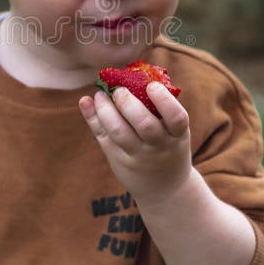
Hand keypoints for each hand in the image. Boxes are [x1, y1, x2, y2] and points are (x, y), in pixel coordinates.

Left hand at [79, 82, 191, 207]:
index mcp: (177, 135)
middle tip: (119, 90)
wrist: (165, 190)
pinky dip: (92, 118)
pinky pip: (103, 137)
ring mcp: (137, 155)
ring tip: (100, 94)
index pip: (176, 117)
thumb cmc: (168, 148)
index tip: (151, 86)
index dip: (164, 100)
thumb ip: (160, 109)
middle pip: (144, 125)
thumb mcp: (175, 133)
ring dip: (106, 109)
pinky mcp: (118, 160)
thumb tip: (133, 74)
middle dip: (128, 103)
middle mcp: (158, 147)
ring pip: (119, 132)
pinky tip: (86, 102)